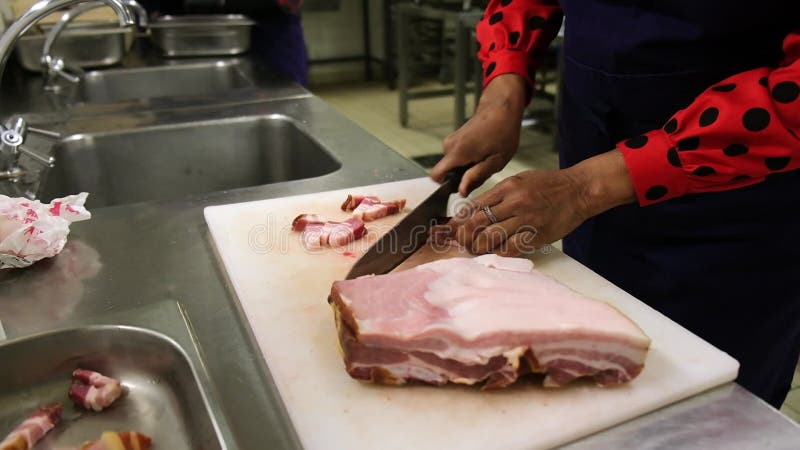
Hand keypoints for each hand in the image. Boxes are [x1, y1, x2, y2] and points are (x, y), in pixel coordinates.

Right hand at [429, 74, 527, 195]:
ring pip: (453, 165)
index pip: (436, 175)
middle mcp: (449, 146)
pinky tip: (483, 152)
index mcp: (457, 153)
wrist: (501, 108)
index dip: (444, 186)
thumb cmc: (502, 132)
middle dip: (463, 176)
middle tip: (484, 169)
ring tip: (485, 158)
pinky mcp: (454, 139)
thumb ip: (476, 176)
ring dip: (468, 167)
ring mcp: (450, 141)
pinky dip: (468, 159)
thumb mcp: (495, 161)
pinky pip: (456, 157)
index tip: (459, 188)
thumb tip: (461, 191)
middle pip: (448, 172)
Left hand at [440, 150, 636, 255]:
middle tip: (461, 243)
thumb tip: (473, 210)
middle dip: (464, 236)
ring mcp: (526, 219)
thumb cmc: (548, 185)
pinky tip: (496, 252)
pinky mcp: (536, 235)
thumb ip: (497, 195)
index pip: (474, 206)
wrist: (578, 190)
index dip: (459, 221)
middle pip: (477, 223)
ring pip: (491, 238)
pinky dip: (499, 252)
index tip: (452, 229)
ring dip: (479, 247)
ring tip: (476, 249)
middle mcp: (514, 202)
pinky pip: (510, 248)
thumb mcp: (519, 181)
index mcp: (507, 188)